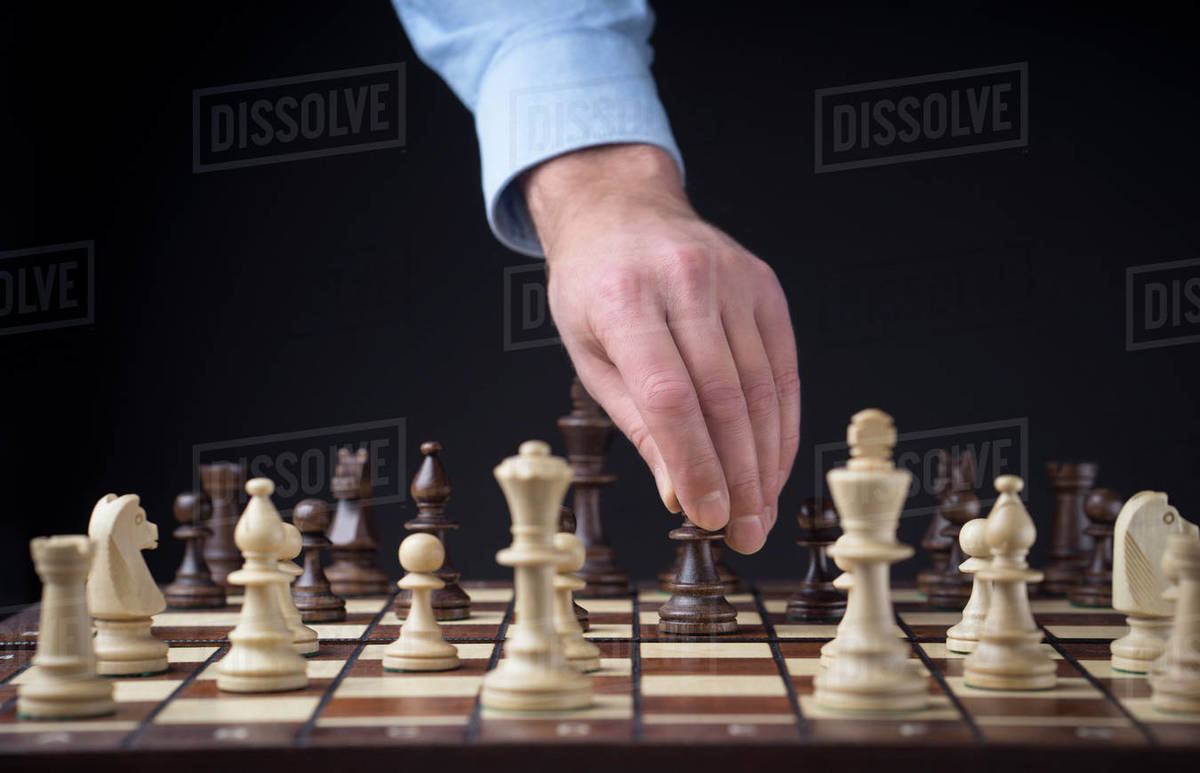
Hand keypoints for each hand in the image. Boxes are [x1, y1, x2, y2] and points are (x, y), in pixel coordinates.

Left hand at [524, 144, 799, 552]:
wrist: (622, 210)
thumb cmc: (594, 289)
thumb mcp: (589, 354)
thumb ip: (636, 422)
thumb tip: (680, 494)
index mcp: (623, 299)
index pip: (669, 398)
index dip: (693, 465)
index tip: (706, 518)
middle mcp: (684, 282)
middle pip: (724, 398)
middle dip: (737, 477)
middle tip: (744, 533)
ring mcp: (732, 279)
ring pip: (762, 388)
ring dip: (766, 461)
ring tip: (759, 512)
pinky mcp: (765, 286)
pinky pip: (783, 368)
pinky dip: (782, 424)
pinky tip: (775, 465)